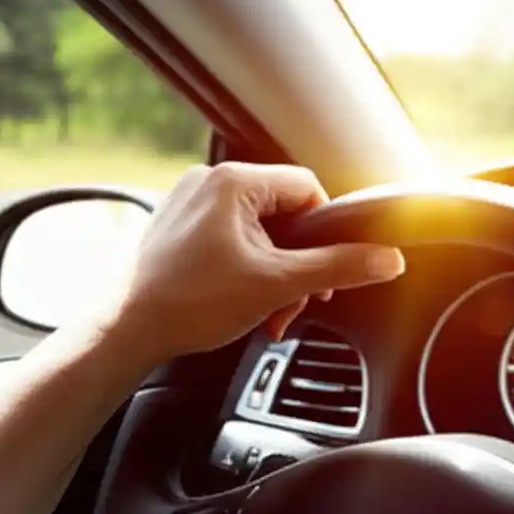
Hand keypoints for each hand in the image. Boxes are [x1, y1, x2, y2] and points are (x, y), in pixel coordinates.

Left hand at [103, 162, 404, 365]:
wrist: (125, 332)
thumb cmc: (187, 303)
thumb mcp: (277, 285)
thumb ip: (338, 268)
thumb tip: (387, 259)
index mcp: (233, 181)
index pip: (309, 190)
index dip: (325, 234)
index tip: (323, 271)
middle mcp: (209, 182)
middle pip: (285, 215)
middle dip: (297, 265)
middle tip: (294, 300)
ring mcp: (190, 204)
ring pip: (260, 232)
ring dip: (274, 273)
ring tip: (265, 309)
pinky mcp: (179, 228)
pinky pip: (231, 240)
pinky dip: (246, 270)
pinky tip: (243, 302)